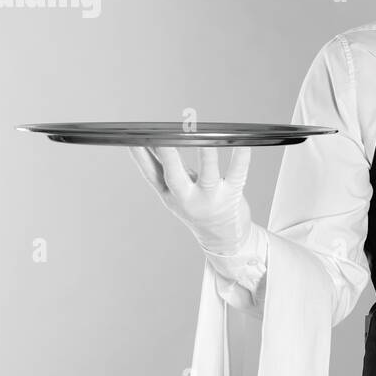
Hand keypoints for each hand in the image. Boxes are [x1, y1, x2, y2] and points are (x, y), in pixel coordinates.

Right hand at [128, 146, 253, 255]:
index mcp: (170, 195)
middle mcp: (188, 198)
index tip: (132, 139)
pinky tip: (242, 143)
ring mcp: (211, 197)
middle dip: (168, 157)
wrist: (223, 238)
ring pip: (208, 175)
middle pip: (174, 177)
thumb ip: (165, 167)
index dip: (140, 157)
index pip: (151, 175)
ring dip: (206, 155)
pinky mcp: (232, 194)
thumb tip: (152, 141)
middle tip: (162, 138)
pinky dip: (241, 157)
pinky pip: (237, 173)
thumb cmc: (197, 206)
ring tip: (204, 137)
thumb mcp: (175, 191)